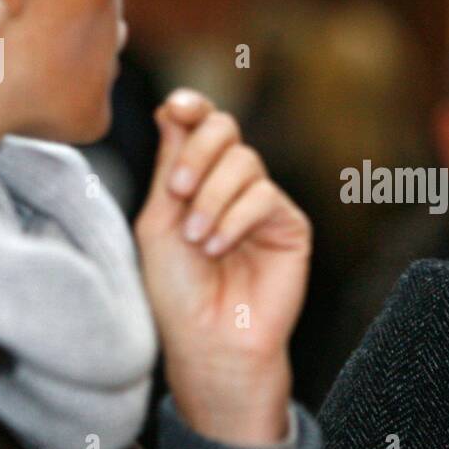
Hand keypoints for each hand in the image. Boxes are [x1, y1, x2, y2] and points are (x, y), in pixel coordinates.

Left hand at [134, 89, 311, 447]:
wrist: (208, 341)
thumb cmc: (177, 291)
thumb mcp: (159, 222)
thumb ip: (170, 166)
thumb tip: (173, 107)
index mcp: (196, 178)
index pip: (198, 126)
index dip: (191, 107)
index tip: (175, 107)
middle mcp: (230, 185)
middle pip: (225, 129)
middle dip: (198, 151)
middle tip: (178, 192)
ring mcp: (262, 203)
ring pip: (244, 162)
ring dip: (212, 198)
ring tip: (198, 240)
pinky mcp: (289, 224)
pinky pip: (263, 196)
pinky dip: (235, 218)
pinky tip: (218, 247)